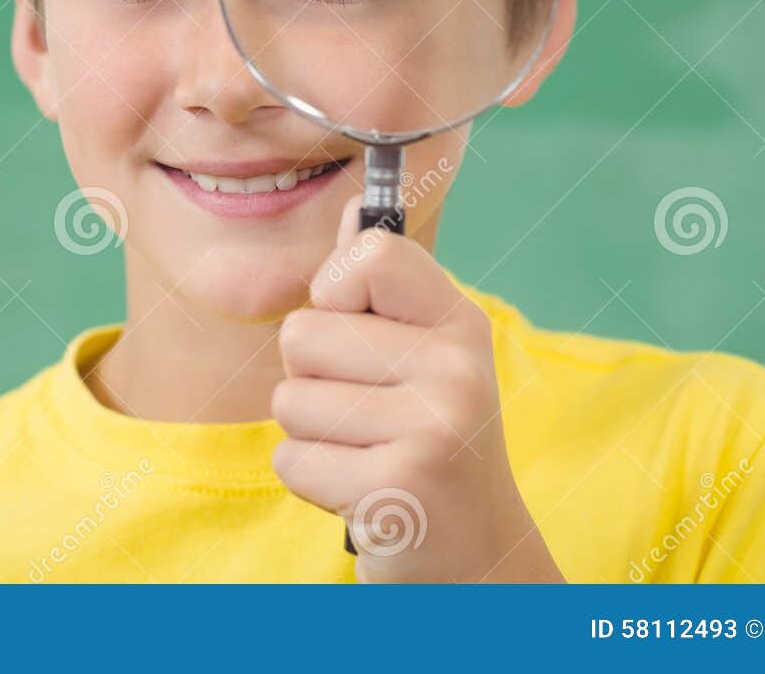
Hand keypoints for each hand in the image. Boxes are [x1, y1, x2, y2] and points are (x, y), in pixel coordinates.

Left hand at [270, 195, 563, 582]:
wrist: (476, 557)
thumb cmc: (429, 442)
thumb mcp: (422, 355)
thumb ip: (381, 286)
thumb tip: (354, 208)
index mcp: (458, 323)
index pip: (370, 253)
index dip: (333, 291)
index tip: (356, 330)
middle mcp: (456, 367)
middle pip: (303, 333)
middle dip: (310, 380)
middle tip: (364, 418)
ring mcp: (432, 427)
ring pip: (289, 400)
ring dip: (311, 436)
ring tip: (366, 455)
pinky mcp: (398, 488)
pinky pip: (291, 459)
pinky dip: (311, 482)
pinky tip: (361, 493)